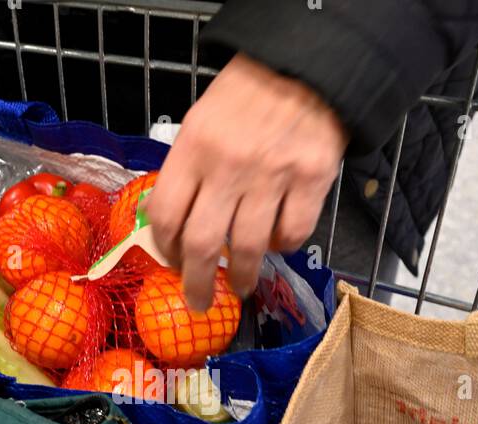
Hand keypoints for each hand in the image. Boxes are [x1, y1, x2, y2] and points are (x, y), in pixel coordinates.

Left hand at [146, 53, 347, 309]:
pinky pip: (292, 234)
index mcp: (194, 148)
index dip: (165, 248)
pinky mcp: (311, 181)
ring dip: (242, 276)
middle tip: (199, 301)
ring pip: (249, 248)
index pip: (166, 215)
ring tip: (241, 285)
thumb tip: (175, 225)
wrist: (307, 67)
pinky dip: (283, 247)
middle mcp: (229, 166)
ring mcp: (273, 176)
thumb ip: (189, 170)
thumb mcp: (202, 122)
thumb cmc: (247, 96)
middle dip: (197, 284)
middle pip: (203, 244)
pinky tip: (277, 241)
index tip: (172, 262)